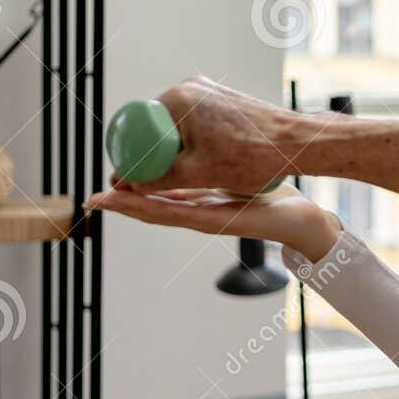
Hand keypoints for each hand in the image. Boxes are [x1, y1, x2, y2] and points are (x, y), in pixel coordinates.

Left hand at [87, 183, 343, 261]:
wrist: (305, 223)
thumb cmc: (283, 216)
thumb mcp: (250, 206)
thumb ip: (216, 204)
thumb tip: (179, 201)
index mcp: (206, 220)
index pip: (157, 212)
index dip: (127, 206)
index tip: (101, 199)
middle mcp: (201, 218)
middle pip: (152, 210)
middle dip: (122, 202)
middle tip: (93, 196)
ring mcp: (207, 212)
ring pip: (163, 202)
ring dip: (138, 194)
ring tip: (115, 184)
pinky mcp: (215, 203)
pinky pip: (182, 195)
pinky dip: (163, 186)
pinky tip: (153, 175)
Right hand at [113, 76, 300, 194]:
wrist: (297, 142)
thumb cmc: (254, 155)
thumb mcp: (198, 174)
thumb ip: (158, 179)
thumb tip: (125, 186)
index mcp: (177, 98)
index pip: (137, 129)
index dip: (131, 155)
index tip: (132, 177)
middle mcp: (190, 87)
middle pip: (156, 126)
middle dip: (153, 153)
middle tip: (154, 180)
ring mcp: (208, 91)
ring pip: (177, 126)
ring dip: (175, 149)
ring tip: (182, 175)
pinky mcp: (223, 99)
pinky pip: (196, 122)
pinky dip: (193, 141)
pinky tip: (202, 161)